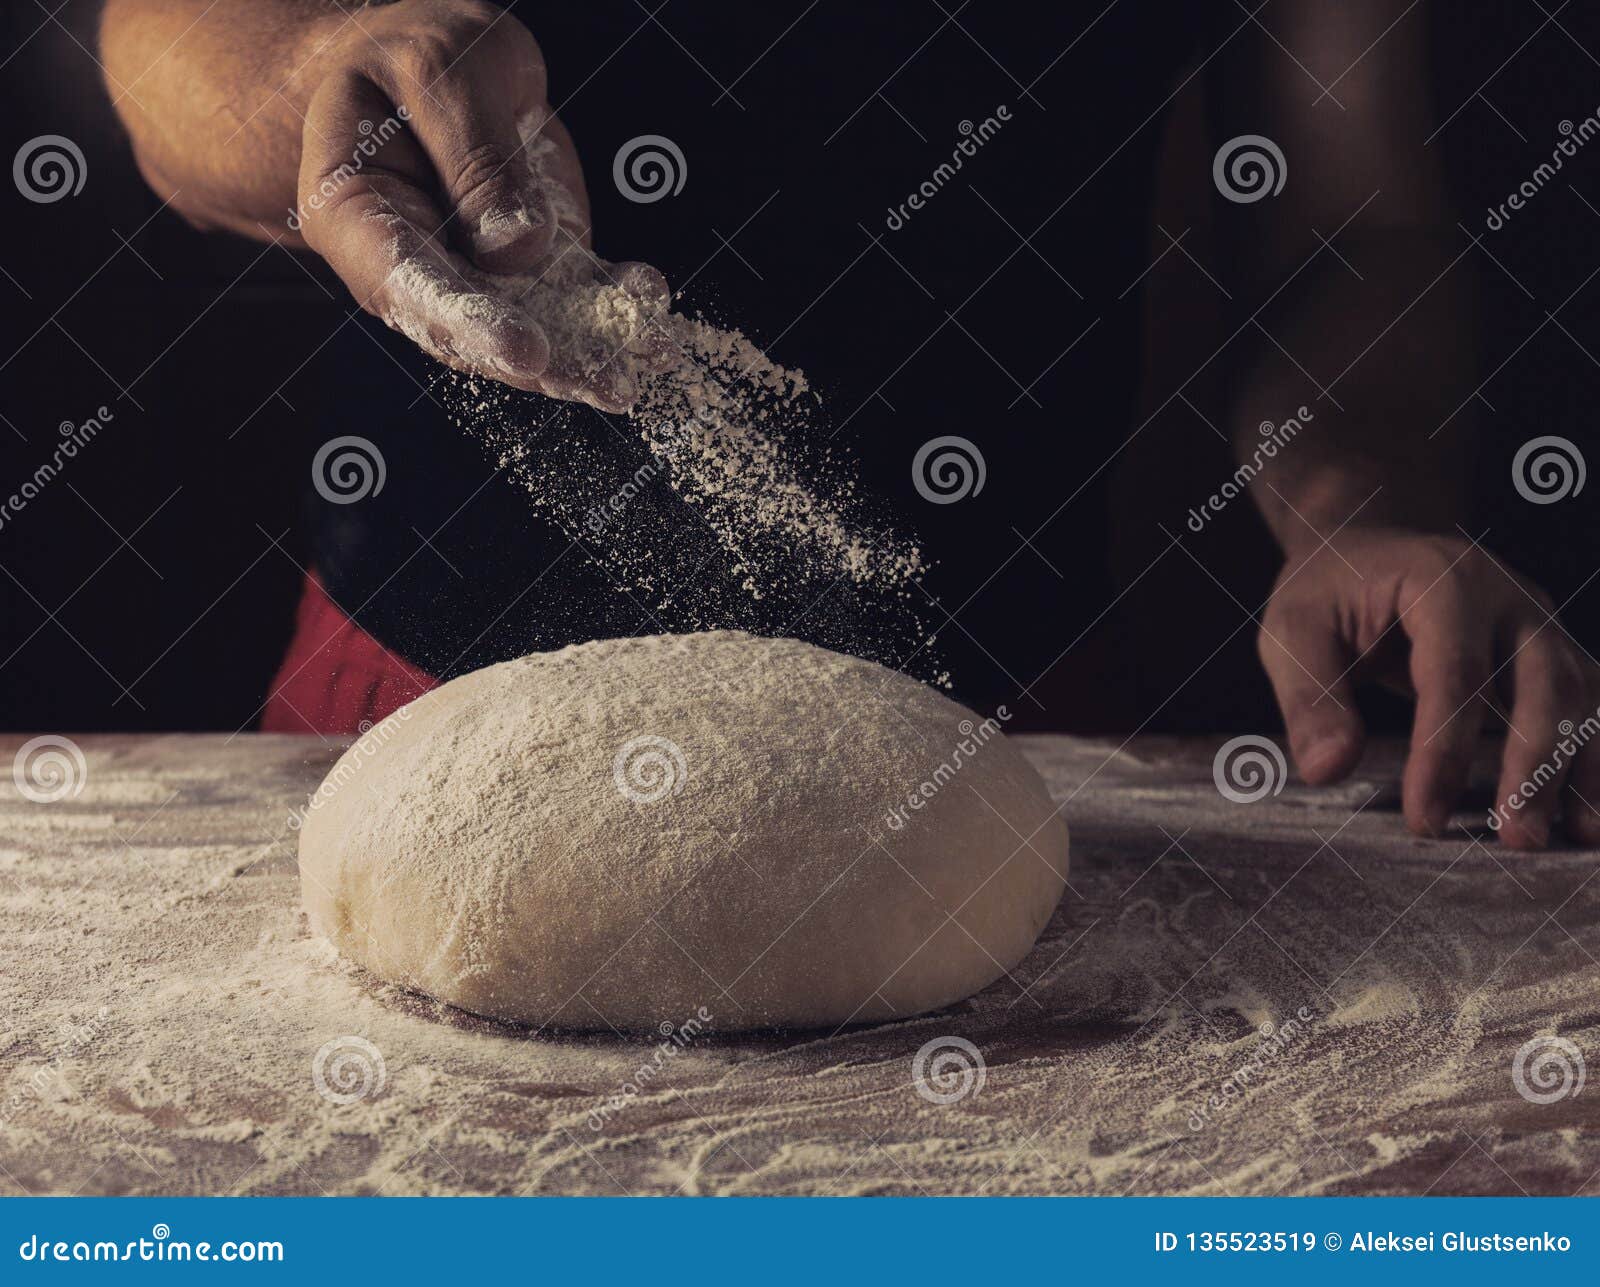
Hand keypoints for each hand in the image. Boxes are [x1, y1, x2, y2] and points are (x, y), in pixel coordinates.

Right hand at [104, 0, 667, 406]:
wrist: (436, 65)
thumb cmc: (413, 55)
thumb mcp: (440, 73)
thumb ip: (475, 157)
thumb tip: (520, 249)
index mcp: (356, 217)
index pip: (408, 285)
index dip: (468, 324)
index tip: (525, 352)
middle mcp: (416, 265)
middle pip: (477, 330)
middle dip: (551, 363)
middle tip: (607, 385)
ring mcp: (478, 273)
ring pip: (535, 325)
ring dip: (596, 350)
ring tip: (651, 359)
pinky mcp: (535, 262)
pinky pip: (576, 293)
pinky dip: (618, 303)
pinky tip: (652, 301)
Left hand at [1257, 528, 1599, 848]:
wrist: (1367, 544)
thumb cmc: (1326, 592)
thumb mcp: (1292, 631)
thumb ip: (1308, 697)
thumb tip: (1326, 770)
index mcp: (1442, 580)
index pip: (1453, 673)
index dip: (1443, 751)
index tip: (1423, 819)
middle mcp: (1508, 596)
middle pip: (1544, 681)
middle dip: (1533, 765)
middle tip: (1516, 839)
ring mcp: (1540, 621)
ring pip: (1581, 695)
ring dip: (1576, 770)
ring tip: (1563, 839)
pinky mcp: (1552, 651)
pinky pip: (1590, 704)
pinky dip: (1594, 759)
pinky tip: (1589, 819)